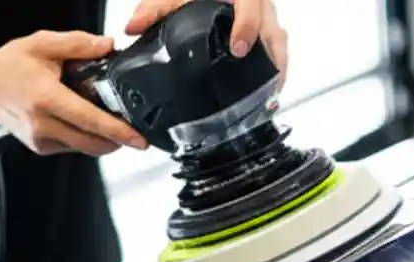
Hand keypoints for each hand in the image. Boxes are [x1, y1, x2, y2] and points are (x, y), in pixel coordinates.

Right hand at [0, 31, 147, 155]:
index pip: (90, 120)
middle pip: (92, 143)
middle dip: (118, 141)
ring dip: (102, 138)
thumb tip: (107, 45)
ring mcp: (42, 140)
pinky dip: (84, 136)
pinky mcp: (41, 148)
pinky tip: (81, 119)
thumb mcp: (41, 44)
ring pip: (84, 147)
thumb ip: (77, 44)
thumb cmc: (7, 67)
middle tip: (135, 132)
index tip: (139, 139)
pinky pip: (72, 146)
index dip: (118, 131)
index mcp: (47, 98)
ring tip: (107, 119)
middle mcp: (44, 124)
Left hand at [126, 0, 288, 82]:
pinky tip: (267, 96)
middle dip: (271, 61)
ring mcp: (268, 20)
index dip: (248, 27)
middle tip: (263, 88)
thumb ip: (155, 8)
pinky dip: (274, 74)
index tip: (238, 48)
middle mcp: (260, 6)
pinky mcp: (268, 33)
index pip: (251, 7)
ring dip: (275, 72)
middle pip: (273, 32)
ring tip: (267, 100)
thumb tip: (133, 26)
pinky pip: (277, 53)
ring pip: (279, 45)